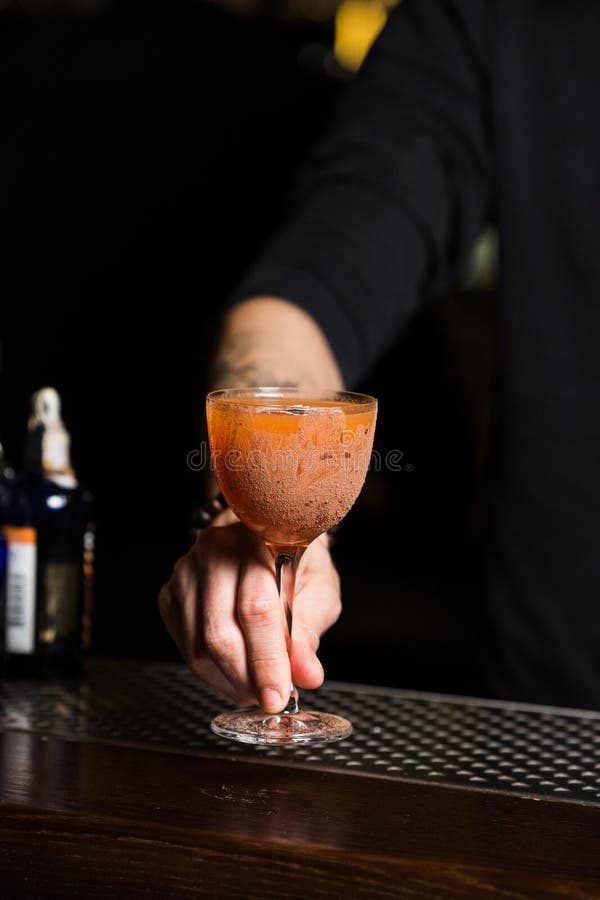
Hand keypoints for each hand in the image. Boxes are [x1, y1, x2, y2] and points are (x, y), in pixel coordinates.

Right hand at [158, 513, 341, 712]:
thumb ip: (311, 631)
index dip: (267, 659)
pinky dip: (212, 672)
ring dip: (229, 681)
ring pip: (199, 647)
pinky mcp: (170, 593)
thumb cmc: (294, 561)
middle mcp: (215, 550)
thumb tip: (306, 675)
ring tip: (257, 685)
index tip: (278, 696)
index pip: (256, 608)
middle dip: (247, 679)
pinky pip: (186, 647)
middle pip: (220, 633)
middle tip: (270, 697)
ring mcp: (186, 571)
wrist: (260, 536)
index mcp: (258, 540)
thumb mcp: (319, 589)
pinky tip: (235, 669)